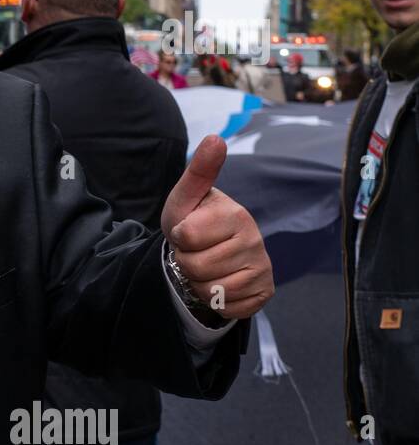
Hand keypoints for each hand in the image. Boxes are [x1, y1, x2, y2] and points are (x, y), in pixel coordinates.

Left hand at [161, 135, 273, 319]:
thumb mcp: (186, 198)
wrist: (209, 254)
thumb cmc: (193, 221)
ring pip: (209, 289)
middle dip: (186, 261)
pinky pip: (226, 306)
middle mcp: (255, 240)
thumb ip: (198, 171)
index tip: (188, 230)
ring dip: (198, 282)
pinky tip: (219, 281)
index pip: (188, 236)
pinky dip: (215, 300)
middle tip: (196, 250)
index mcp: (237, 214)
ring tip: (206, 265)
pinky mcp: (263, 292)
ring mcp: (263, 268)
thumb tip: (215, 138)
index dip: (179, 237)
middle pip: (196, 266)